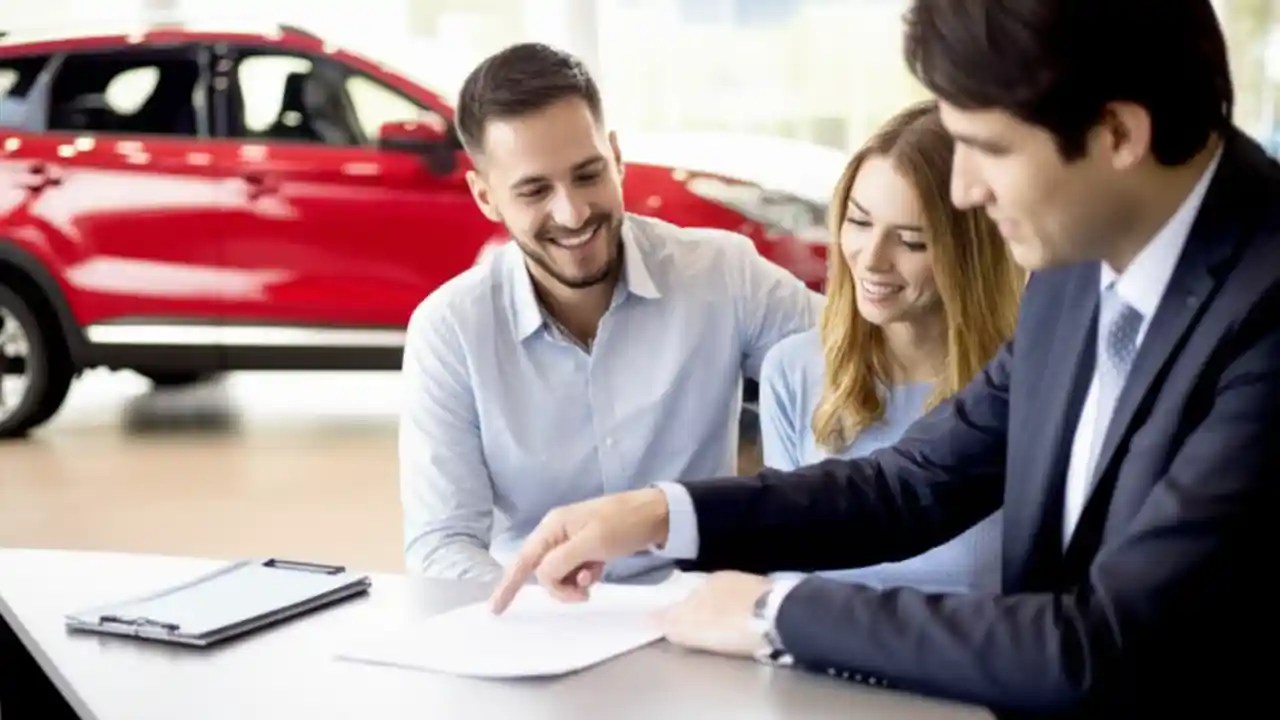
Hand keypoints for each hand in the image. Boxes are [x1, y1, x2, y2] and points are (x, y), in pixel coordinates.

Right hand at [488, 488, 670, 613]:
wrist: (656, 515)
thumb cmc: (622, 524)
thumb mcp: (591, 543)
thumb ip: (561, 562)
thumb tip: (543, 578)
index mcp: (552, 527)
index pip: (523, 561)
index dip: (508, 585)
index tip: (496, 610)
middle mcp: (557, 533)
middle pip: (542, 572)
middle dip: (559, 587)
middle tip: (584, 593)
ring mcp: (572, 541)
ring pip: (560, 575)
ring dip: (575, 583)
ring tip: (596, 576)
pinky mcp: (587, 549)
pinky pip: (576, 572)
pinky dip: (586, 577)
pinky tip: (601, 569)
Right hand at [658, 571, 771, 658]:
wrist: (781, 618)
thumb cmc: (731, 623)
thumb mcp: (693, 628)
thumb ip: (671, 622)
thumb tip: (648, 617)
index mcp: (706, 581)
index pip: (688, 595)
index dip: (684, 612)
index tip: (684, 627)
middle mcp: (730, 577)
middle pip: (712, 597)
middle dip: (709, 612)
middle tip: (708, 633)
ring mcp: (754, 584)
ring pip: (734, 600)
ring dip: (731, 614)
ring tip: (731, 633)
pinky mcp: (776, 596)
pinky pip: (754, 606)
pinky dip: (749, 616)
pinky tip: (752, 628)